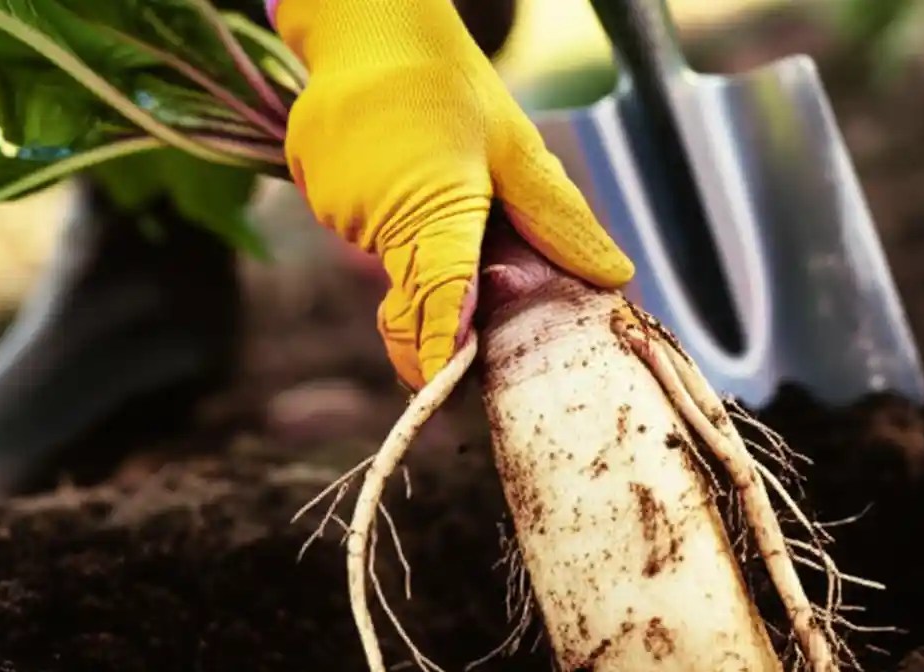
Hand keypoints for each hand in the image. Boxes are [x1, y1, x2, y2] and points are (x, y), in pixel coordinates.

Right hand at [274, 0, 633, 387]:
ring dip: (419, 251)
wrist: (368, 25)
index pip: (438, 299)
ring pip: (386, 261)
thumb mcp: (515, 145)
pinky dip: (386, 220)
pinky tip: (405, 174)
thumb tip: (610, 277)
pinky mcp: (312, 192)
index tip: (452, 383)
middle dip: (443, 311)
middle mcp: (373, 216)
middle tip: (478, 299)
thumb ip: (555, 218)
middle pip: (409, 298)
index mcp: (432, 204)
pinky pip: (360, 229)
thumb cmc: (446, 82)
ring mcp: (334, 206)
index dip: (443, 350)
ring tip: (445, 194)